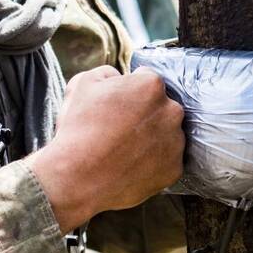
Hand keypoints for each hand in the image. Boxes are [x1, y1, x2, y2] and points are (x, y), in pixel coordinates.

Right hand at [29, 66, 183, 231]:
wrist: (76, 179)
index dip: (129, 92)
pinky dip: (152, 163)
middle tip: (119, 130)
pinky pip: (166, 161)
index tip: (116, 106)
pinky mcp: (174, 169)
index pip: (147, 80)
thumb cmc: (78, 129)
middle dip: (144, 114)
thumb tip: (118, 77)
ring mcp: (175, 142)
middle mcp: (171, 111)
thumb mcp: (83, 84)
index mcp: (152, 86)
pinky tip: (130, 165)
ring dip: (151, 138)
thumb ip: (108, 72)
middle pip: (161, 107)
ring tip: (123, 150)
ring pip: (166, 134)